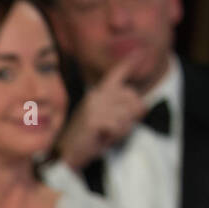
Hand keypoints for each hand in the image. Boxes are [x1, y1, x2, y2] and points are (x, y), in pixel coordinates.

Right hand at [57, 53, 146, 169]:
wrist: (65, 155)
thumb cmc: (87, 140)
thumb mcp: (104, 120)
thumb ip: (120, 109)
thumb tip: (142, 105)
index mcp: (97, 94)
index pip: (116, 74)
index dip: (129, 63)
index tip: (140, 52)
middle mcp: (96, 95)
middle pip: (134, 99)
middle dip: (131, 117)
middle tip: (115, 129)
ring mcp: (94, 106)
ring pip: (128, 114)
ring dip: (123, 130)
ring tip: (107, 135)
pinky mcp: (94, 119)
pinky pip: (120, 127)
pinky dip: (115, 137)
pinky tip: (102, 139)